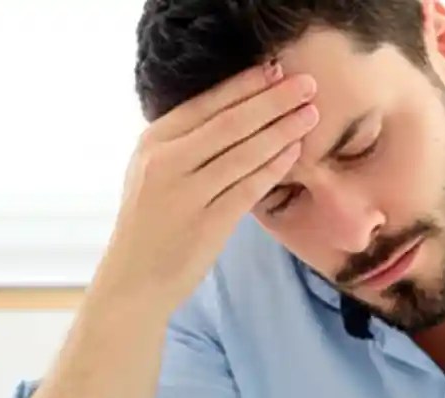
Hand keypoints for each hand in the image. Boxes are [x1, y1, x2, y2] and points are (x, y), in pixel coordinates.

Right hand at [104, 61, 319, 309]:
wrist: (134, 280)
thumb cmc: (151, 223)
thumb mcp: (154, 172)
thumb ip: (185, 143)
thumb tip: (235, 109)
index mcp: (154, 142)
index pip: (206, 103)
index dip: (245, 85)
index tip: (276, 70)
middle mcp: (167, 162)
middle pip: (230, 121)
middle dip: (273, 100)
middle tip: (307, 84)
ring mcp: (186, 193)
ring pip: (244, 152)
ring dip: (283, 129)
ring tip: (311, 114)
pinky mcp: (207, 224)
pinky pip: (249, 187)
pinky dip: (275, 166)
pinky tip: (295, 151)